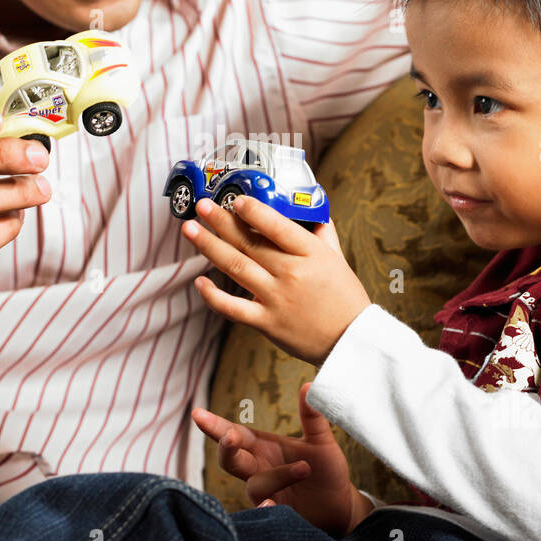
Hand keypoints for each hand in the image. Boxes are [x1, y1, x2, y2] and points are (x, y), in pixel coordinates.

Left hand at [181, 194, 370, 364]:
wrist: (350, 341)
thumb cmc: (344, 297)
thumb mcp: (338, 258)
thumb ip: (321, 232)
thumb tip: (307, 208)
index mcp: (311, 254)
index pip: (278, 226)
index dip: (254, 211)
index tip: (236, 198)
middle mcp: (291, 274)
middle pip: (249, 243)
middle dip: (221, 221)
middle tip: (201, 205)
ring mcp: (276, 299)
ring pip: (236, 267)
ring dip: (209, 246)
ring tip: (190, 230)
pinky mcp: (266, 322)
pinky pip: (233, 308)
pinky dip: (213, 295)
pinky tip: (199, 281)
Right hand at [192, 383, 367, 536]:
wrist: (341, 507)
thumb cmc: (325, 471)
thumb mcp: (321, 441)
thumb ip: (312, 417)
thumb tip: (308, 386)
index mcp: (263, 448)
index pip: (233, 433)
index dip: (215, 425)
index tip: (197, 413)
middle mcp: (258, 470)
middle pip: (230, 460)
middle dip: (227, 448)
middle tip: (231, 437)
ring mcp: (265, 494)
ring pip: (256, 485)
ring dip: (278, 476)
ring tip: (306, 468)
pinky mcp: (275, 515)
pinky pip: (264, 512)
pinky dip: (265, 509)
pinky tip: (273, 505)